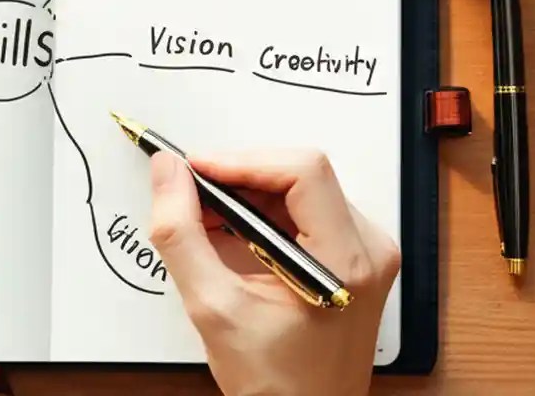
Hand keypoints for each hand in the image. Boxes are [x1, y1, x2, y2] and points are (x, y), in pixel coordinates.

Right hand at [148, 149, 399, 395]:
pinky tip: (228, 230)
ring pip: (300, 190)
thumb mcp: (212, 307)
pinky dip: (262, 212)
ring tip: (202, 214)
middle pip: (300, 175)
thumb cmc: (274, 382)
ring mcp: (365, 253)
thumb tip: (166, 173)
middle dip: (238, 175)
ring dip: (247, 193)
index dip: (241, 161)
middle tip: (190, 190)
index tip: (194, 169)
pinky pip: (306, 212)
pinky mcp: (353, 259)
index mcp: (346, 260)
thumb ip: (181, 234)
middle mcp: (367, 248)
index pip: (301, 172)